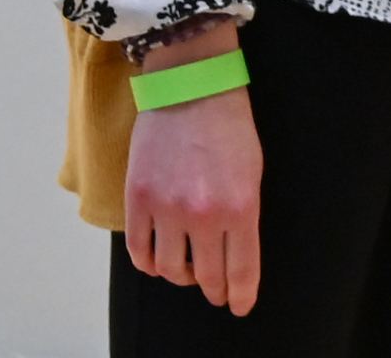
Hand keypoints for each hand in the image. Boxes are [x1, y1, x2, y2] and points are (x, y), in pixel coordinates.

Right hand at [122, 23, 261, 314]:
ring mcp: (167, 208)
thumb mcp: (252, 171)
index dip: (241, 294)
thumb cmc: (230, 125)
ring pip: (169, 269)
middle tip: (216, 293)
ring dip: (180, 276)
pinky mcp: (138, 199)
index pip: (242, 269)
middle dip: (214, 290)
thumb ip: (244, 215)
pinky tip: (157, 260)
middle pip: (205, 275)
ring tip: (187, 270)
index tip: (240, 304)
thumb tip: (237, 254)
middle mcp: (203, 214)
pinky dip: (149, 263)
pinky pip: (139, 251)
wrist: (191, 86)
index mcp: (241, 206)